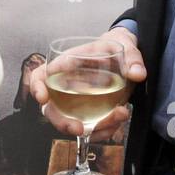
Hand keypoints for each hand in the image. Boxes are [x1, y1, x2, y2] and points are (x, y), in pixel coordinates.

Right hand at [28, 26, 145, 137]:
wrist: (125, 58)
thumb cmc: (115, 47)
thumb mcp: (124, 45)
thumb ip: (131, 57)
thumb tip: (137, 74)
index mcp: (66, 64)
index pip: (41, 75)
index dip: (37, 87)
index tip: (43, 98)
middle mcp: (66, 85)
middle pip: (50, 108)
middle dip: (62, 122)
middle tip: (79, 129)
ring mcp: (76, 102)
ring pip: (71, 122)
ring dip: (93, 128)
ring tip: (119, 116)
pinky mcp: (89, 112)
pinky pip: (90, 127)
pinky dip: (104, 130)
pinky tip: (120, 118)